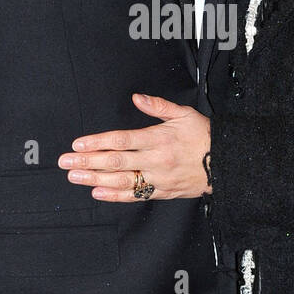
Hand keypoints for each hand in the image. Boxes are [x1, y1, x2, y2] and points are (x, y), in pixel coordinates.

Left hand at [58, 93, 211, 201]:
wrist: (227, 163)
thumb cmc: (204, 135)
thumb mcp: (184, 113)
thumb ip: (159, 106)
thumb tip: (137, 97)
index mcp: (158, 138)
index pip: (121, 140)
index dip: (98, 142)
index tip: (78, 144)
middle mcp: (156, 159)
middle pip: (116, 161)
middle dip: (88, 162)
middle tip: (65, 162)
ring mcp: (158, 178)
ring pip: (122, 180)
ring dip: (95, 179)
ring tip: (75, 177)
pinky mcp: (162, 191)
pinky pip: (136, 195)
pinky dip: (115, 195)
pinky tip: (97, 192)